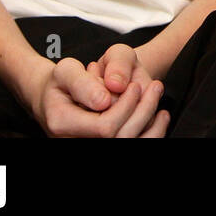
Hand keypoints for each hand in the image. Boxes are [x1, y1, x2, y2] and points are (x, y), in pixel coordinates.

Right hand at [23, 53, 168, 136]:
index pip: (105, 127)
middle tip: (154, 85)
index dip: (125, 107)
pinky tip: (160, 115)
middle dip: (143, 110)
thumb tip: (103, 100)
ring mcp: (90, 145)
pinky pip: (134, 144)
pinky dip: (152, 132)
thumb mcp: (66, 70)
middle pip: (120, 137)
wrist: (55, 97)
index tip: (133, 85)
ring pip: (129, 142)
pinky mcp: (104, 143)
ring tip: (158, 96)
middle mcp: (75, 141)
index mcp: (62, 123)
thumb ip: (82, 82)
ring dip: (151, 120)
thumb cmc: (63, 82)